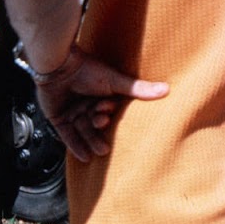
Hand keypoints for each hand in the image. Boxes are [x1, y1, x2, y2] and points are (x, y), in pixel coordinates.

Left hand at [32, 48, 168, 161]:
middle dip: (99, 136)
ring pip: (82, 131)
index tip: (109, 117)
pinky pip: (67, 135)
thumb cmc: (86, 69)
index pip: (108, 112)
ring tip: (99, 152)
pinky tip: (84, 157)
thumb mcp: (114, 81)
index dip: (107, 115)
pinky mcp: (57, 118)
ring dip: (89, 142)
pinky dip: (75, 146)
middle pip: (94, 124)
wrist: (59, 65)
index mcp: (101, 95)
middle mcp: (86, 105)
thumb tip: (166, 90)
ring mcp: (72, 112)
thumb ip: (138, 89)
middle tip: (106, 148)